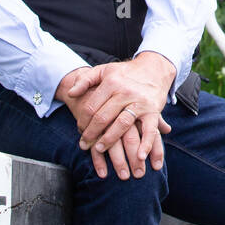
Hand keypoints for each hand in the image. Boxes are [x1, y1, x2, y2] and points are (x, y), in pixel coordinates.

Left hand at [58, 62, 171, 179]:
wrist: (154, 68)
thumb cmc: (125, 73)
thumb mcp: (104, 70)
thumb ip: (85, 79)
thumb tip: (70, 93)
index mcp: (111, 83)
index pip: (91, 106)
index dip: (82, 121)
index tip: (79, 130)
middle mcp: (125, 92)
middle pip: (103, 117)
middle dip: (91, 134)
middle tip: (83, 145)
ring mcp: (139, 102)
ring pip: (121, 124)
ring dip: (109, 139)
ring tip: (98, 149)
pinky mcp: (153, 110)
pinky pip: (149, 129)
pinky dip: (146, 144)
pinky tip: (140, 156)